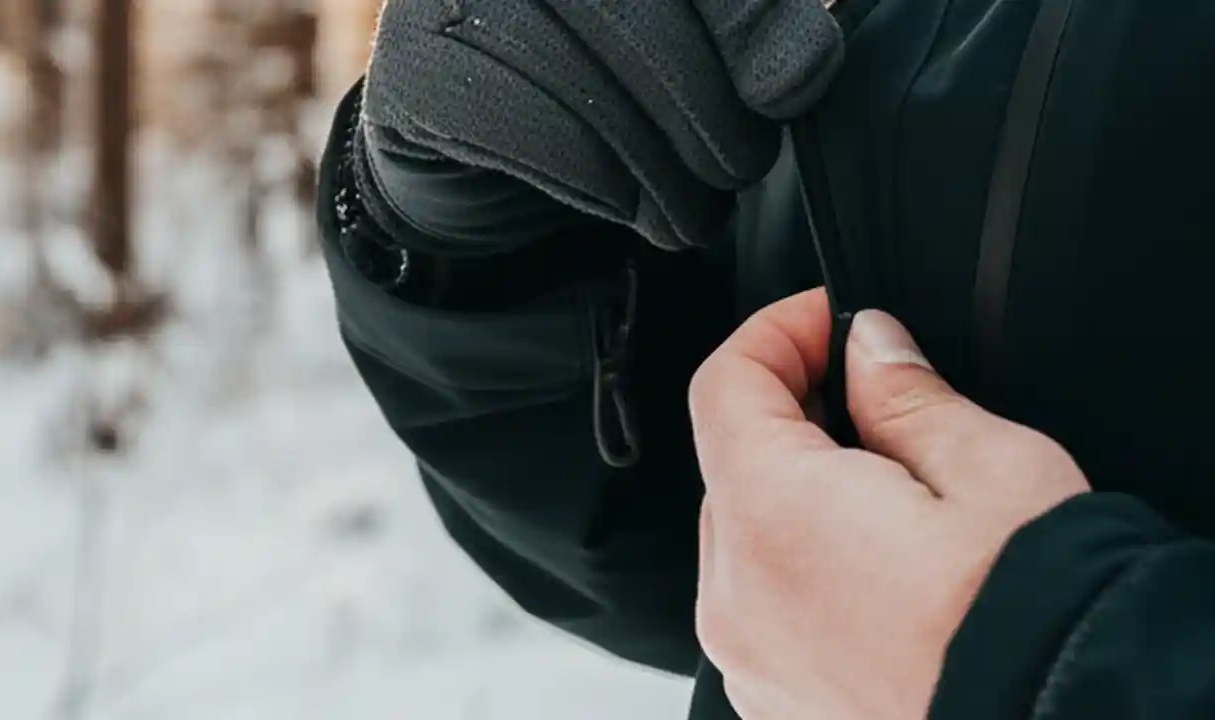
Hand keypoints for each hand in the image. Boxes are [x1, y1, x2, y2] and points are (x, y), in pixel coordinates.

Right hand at [364, 0, 843, 250]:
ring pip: (594, 88)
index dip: (753, 28)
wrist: (481, 141)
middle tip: (736, 173)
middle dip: (713, 119)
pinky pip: (536, 135)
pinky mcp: (417, 69)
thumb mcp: (693, 51)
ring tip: (693, 217)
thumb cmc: (603, 82)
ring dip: (665, 176)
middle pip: (649, 24)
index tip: (787, 95)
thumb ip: (753, 34)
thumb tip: (798, 71)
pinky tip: (625, 209)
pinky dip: (600, 188)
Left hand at [688, 290, 1090, 718]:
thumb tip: (868, 346)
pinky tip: (881, 570)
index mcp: (775, 517)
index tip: (827, 319)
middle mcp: (739, 596)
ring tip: (892, 493)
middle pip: (732, 461)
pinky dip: (804, 571)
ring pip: (747, 537)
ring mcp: (751, 659)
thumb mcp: (992, 470)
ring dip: (798, 495)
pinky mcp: (777, 702)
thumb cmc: (1039, 622)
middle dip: (793, 413)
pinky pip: (767, 609)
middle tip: (875, 397)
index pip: (725, 385)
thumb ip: (907, 396)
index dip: (776, 333)